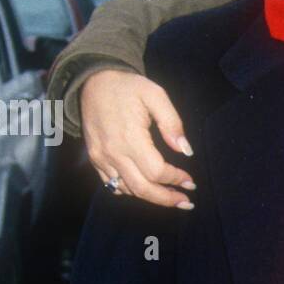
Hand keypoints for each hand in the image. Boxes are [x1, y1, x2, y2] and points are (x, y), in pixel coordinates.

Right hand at [82, 69, 195, 207]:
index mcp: (130, 138)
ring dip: (150, 198)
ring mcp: (101, 158)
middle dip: (166, 199)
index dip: (175, 179)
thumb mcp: (155, 95)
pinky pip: (111, 184)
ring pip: (127, 190)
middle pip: (142, 188)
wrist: (93, 81)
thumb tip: (186, 151)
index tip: (190, 182)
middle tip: (186, 202)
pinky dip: (130, 191)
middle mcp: (113, 153)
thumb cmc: (127, 87)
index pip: (156, 171)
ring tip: (171, 198)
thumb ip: (172, 123)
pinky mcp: (95, 158)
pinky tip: (146, 189)